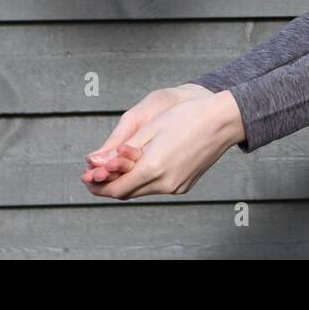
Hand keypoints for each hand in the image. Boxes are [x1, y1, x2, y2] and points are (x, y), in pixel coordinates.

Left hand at [81, 91, 243, 199]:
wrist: (223, 121)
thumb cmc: (187, 116)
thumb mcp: (150, 128)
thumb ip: (123, 151)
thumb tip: (98, 164)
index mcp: (153, 168)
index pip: (116, 188)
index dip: (98, 186)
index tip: (85, 177)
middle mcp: (165, 183)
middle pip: (127, 193)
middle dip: (109, 184)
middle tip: (95, 173)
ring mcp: (176, 186)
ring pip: (142, 190)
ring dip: (127, 181)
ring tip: (116, 166)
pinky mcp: (185, 185)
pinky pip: (157, 187)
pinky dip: (144, 179)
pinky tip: (142, 164)